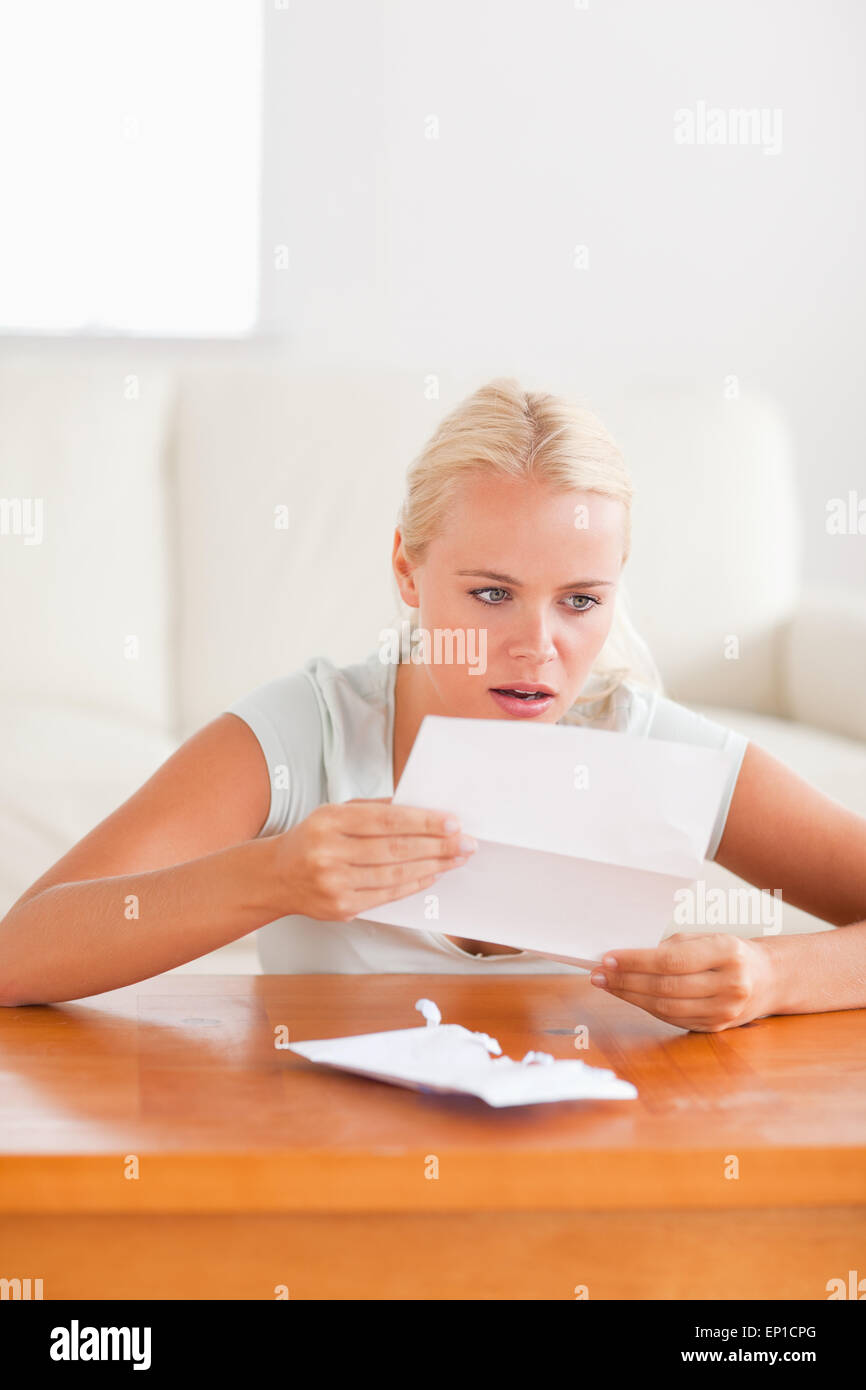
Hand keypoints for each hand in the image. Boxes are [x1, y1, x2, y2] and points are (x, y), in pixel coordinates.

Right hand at [269, 796, 475, 921]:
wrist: (277, 876)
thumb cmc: (315, 838)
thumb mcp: (336, 812)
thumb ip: (376, 808)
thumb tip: (422, 807)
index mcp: (329, 821)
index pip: (386, 820)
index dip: (422, 822)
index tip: (452, 822)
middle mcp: (329, 852)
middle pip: (394, 849)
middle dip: (437, 845)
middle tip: (466, 842)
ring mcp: (333, 883)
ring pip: (394, 874)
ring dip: (432, 866)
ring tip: (456, 858)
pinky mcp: (340, 907)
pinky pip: (386, 895)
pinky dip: (413, 884)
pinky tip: (432, 874)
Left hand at [588, 931, 776, 1031]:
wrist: (767, 979)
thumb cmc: (728, 952)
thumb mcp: (706, 939)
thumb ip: (671, 948)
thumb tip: (626, 959)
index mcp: (728, 953)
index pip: (672, 961)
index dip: (635, 962)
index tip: (607, 958)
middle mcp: (731, 984)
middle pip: (665, 987)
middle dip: (625, 981)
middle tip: (598, 973)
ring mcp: (725, 1011)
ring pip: (666, 1007)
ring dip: (630, 996)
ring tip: (607, 984)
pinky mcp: (716, 1027)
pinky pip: (673, 1019)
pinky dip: (647, 1008)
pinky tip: (630, 996)